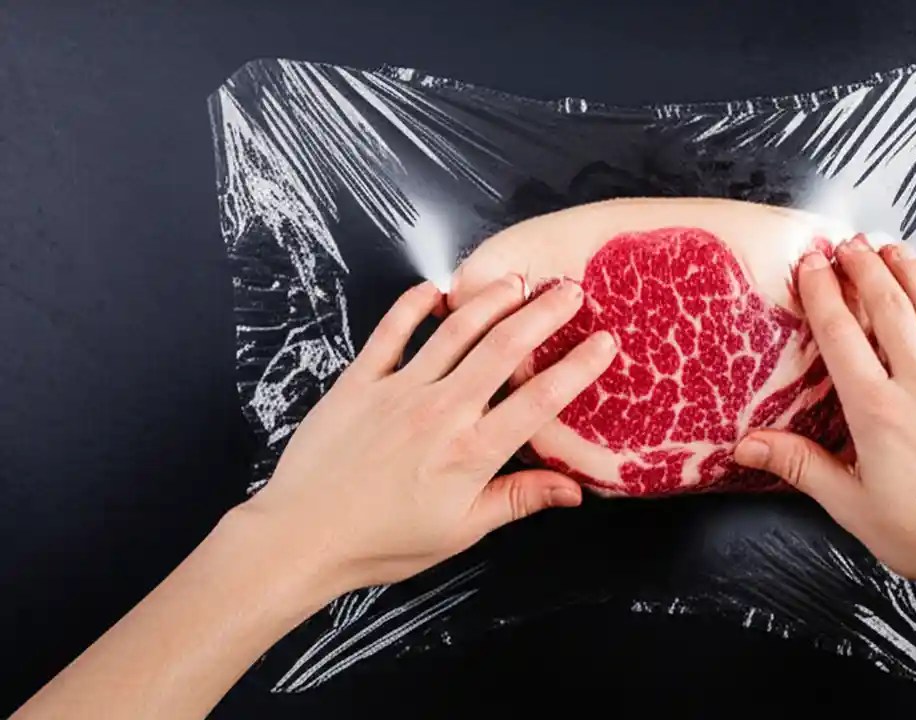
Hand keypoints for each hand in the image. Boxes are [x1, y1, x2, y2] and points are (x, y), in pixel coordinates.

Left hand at [237, 275, 617, 592]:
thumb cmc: (383, 542)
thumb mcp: (461, 531)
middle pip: (504, 349)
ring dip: (491, 300)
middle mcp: (440, 412)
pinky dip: (414, 305)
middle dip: (543, 315)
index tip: (605, 342)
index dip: (578, 367)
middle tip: (571, 291)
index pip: (540, 400)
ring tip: (518, 281)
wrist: (302, 536)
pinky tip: (435, 290)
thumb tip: (573, 489)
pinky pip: (391, 331)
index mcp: (471, 453)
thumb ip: (518, 499)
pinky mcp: (359, 381)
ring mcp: (398, 390)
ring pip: (455, 331)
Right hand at [734, 236, 915, 594]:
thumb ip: (800, 466)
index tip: (810, 264)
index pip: (842, 335)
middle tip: (847, 242)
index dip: (823, 293)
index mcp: (877, 410)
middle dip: (865, 268)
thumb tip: (746, 446)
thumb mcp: (850, 504)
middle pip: (888, 309)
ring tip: (891, 248)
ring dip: (909, 275)